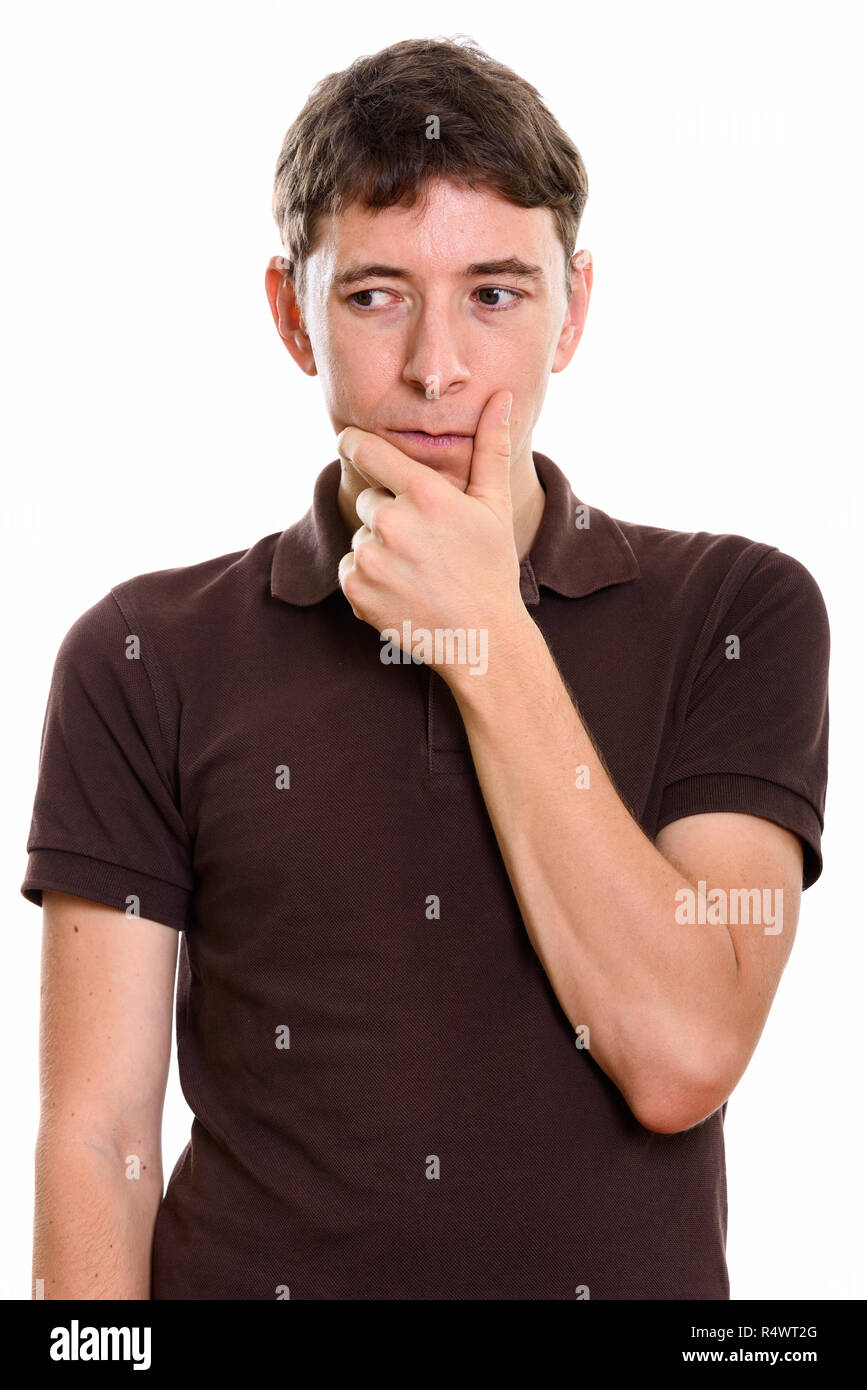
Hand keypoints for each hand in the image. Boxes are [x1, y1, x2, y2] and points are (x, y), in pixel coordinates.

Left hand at [336, 390, 529, 684]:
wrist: (482, 638)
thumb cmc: (491, 569)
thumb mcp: (495, 506)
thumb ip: (491, 447)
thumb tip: (500, 397)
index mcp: (424, 494)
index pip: (365, 449)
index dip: (353, 443)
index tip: (349, 442)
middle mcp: (391, 522)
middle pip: (369, 500)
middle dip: (389, 515)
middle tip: (425, 544)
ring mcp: (370, 558)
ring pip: (361, 536)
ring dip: (380, 549)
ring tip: (417, 571)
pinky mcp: (355, 589)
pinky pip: (350, 568)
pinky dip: (368, 578)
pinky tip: (402, 590)